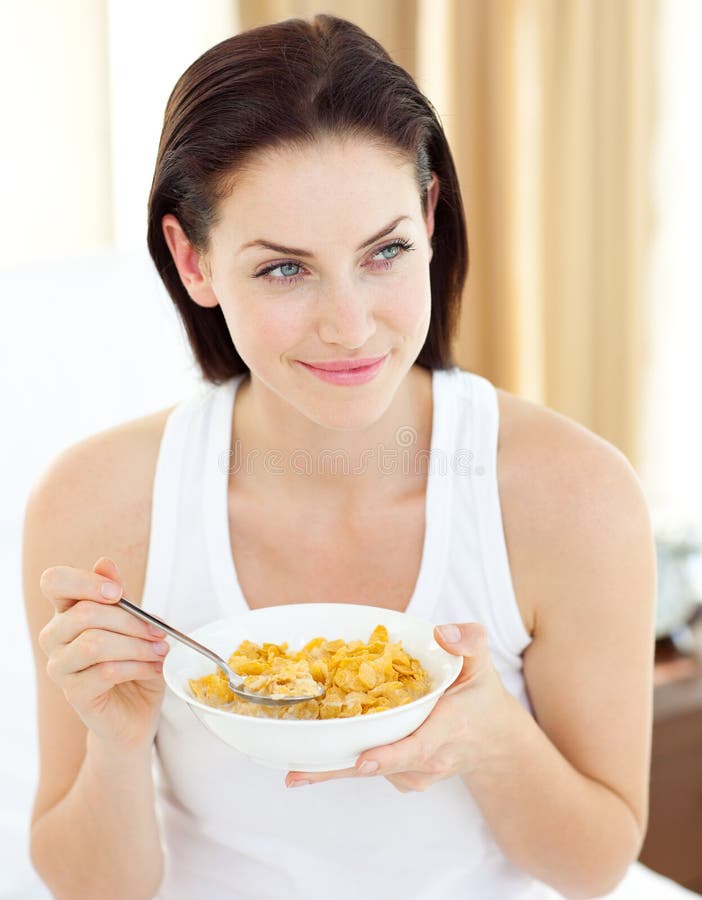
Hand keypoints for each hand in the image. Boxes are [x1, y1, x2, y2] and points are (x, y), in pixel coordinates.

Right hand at [38, 557, 168, 750]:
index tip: (118, 593)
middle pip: (85, 614)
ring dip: (137, 645)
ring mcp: (60, 666)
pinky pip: (105, 672)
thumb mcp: (136, 626)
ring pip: (94, 644)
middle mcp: (55, 636)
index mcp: (67, 611)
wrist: (136, 712)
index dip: (85, 582)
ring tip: (160, 651)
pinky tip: (154, 668)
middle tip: (160, 632)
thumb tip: (105, 563)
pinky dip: (138, 667)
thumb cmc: (134, 663)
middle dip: (132, 621)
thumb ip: (122, 598)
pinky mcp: (73, 694)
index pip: (54, 582)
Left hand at [285, 623, 512, 790]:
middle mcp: (430, 759)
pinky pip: (369, 769)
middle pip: (380, 766)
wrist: (493, 741)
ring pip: (368, 771)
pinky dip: (345, 759)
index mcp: (448, 729)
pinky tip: (319, 753)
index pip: (418, 747)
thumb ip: (469, 641)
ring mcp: (414, 774)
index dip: (389, 755)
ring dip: (333, 766)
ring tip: (293, 769)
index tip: (363, 760)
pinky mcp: (401, 778)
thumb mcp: (482, 664)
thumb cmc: (481, 698)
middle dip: (337, 771)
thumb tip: (441, 633)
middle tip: (296, 775)